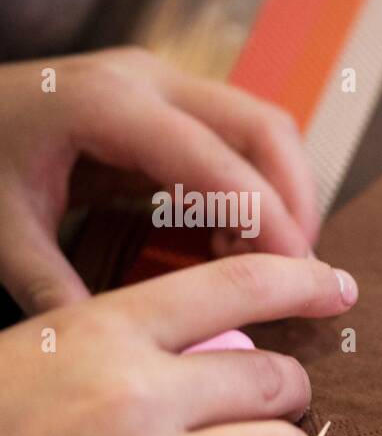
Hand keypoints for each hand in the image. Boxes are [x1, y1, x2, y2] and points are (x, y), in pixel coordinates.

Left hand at [0, 47, 319, 314]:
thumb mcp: (2, 235)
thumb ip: (61, 292)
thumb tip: (120, 354)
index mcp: (106, 104)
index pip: (218, 161)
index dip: (268, 219)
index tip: (297, 273)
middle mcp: (147, 80)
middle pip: (264, 129)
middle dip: (295, 202)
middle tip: (297, 270)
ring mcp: (161, 83)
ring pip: (262, 128)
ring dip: (282, 193)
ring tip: (265, 261)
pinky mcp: (166, 100)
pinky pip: (237, 137)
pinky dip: (254, 187)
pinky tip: (229, 239)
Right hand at [0, 254, 356, 435]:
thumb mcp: (33, 353)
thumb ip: (124, 341)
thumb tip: (224, 344)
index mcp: (101, 334)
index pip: (237, 286)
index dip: (303, 280)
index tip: (338, 288)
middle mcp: (133, 399)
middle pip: (278, 381)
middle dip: (286, 396)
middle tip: (268, 409)